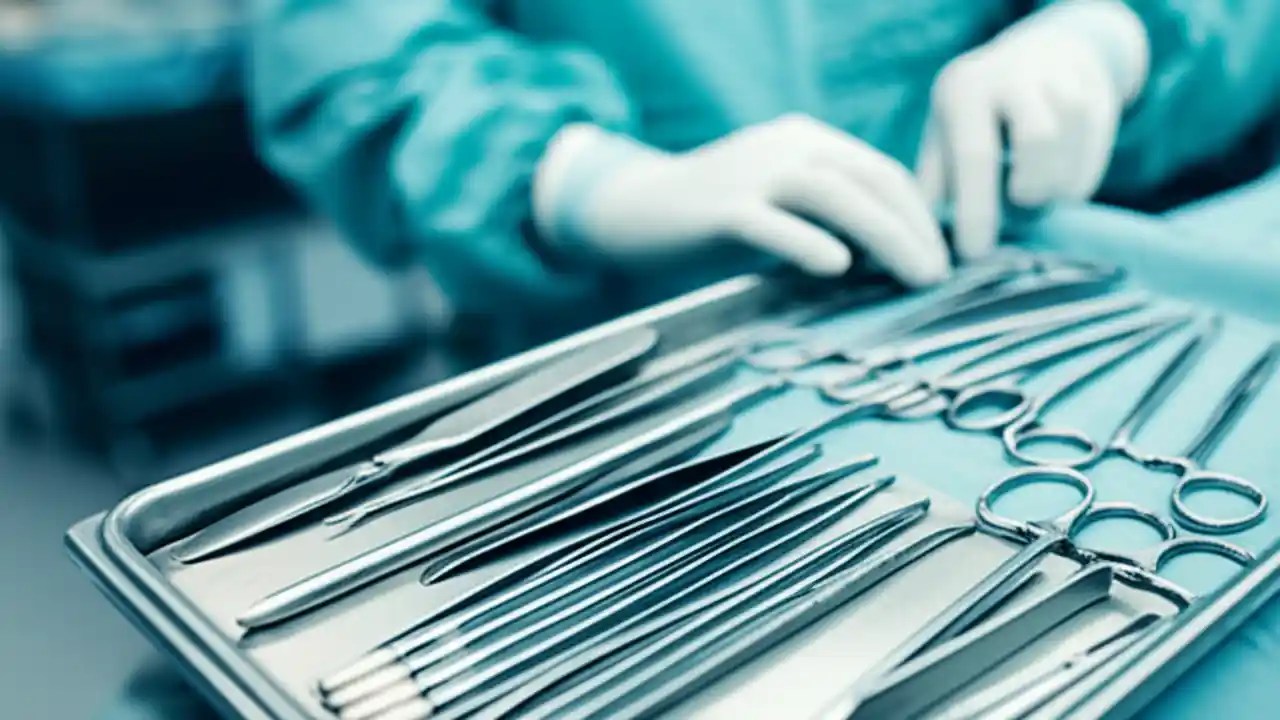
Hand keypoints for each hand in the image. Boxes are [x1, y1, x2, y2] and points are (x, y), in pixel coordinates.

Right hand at [533, 114, 949, 286]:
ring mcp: (751, 173)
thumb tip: (890, 264)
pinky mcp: (719, 208)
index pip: (880, 171)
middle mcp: (784, 146)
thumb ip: (828, 227)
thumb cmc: (712, 225)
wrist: (630, 213)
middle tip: (939, 275)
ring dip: (884, 236)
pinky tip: (837, 267)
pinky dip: (808, 242)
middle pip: (867, 179)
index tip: (941, 258)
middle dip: (913, 228)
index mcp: (804, 141)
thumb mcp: (781, 214)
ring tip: (913, 277)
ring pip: (832, 195)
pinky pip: (771, 222)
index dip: (919, 215)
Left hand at [917, 0, 1149, 259]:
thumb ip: (935, 185)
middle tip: (1018, 209)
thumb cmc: (976, 114)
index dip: (977, 210)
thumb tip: (919, 244)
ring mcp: (1062, 78)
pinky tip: (1060, 184)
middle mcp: (1014, 75)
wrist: (1040, 53)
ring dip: (1057, 185)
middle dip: (1030, 189)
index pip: (975, 155)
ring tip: (1036, 195)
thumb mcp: (944, 135)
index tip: (975, 254)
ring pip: (1073, 142)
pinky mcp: (1097, 91)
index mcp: (965, 89)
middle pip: (1039, 139)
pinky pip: (1096, 150)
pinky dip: (1079, 180)